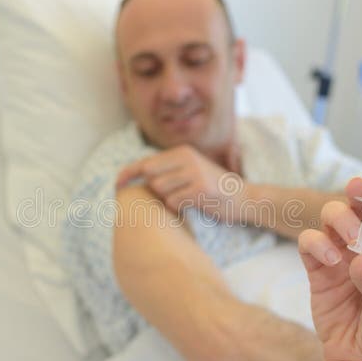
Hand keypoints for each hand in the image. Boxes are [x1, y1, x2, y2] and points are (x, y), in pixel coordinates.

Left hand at [116, 145, 244, 220]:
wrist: (245, 198)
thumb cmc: (214, 188)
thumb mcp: (193, 171)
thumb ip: (170, 170)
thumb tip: (140, 178)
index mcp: (183, 152)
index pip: (146, 162)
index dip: (128, 173)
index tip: (116, 185)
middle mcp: (187, 158)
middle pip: (151, 177)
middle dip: (155, 190)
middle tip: (173, 196)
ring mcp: (193, 173)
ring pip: (161, 190)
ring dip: (168, 200)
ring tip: (186, 199)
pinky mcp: (199, 189)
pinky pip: (174, 202)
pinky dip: (179, 208)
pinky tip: (193, 205)